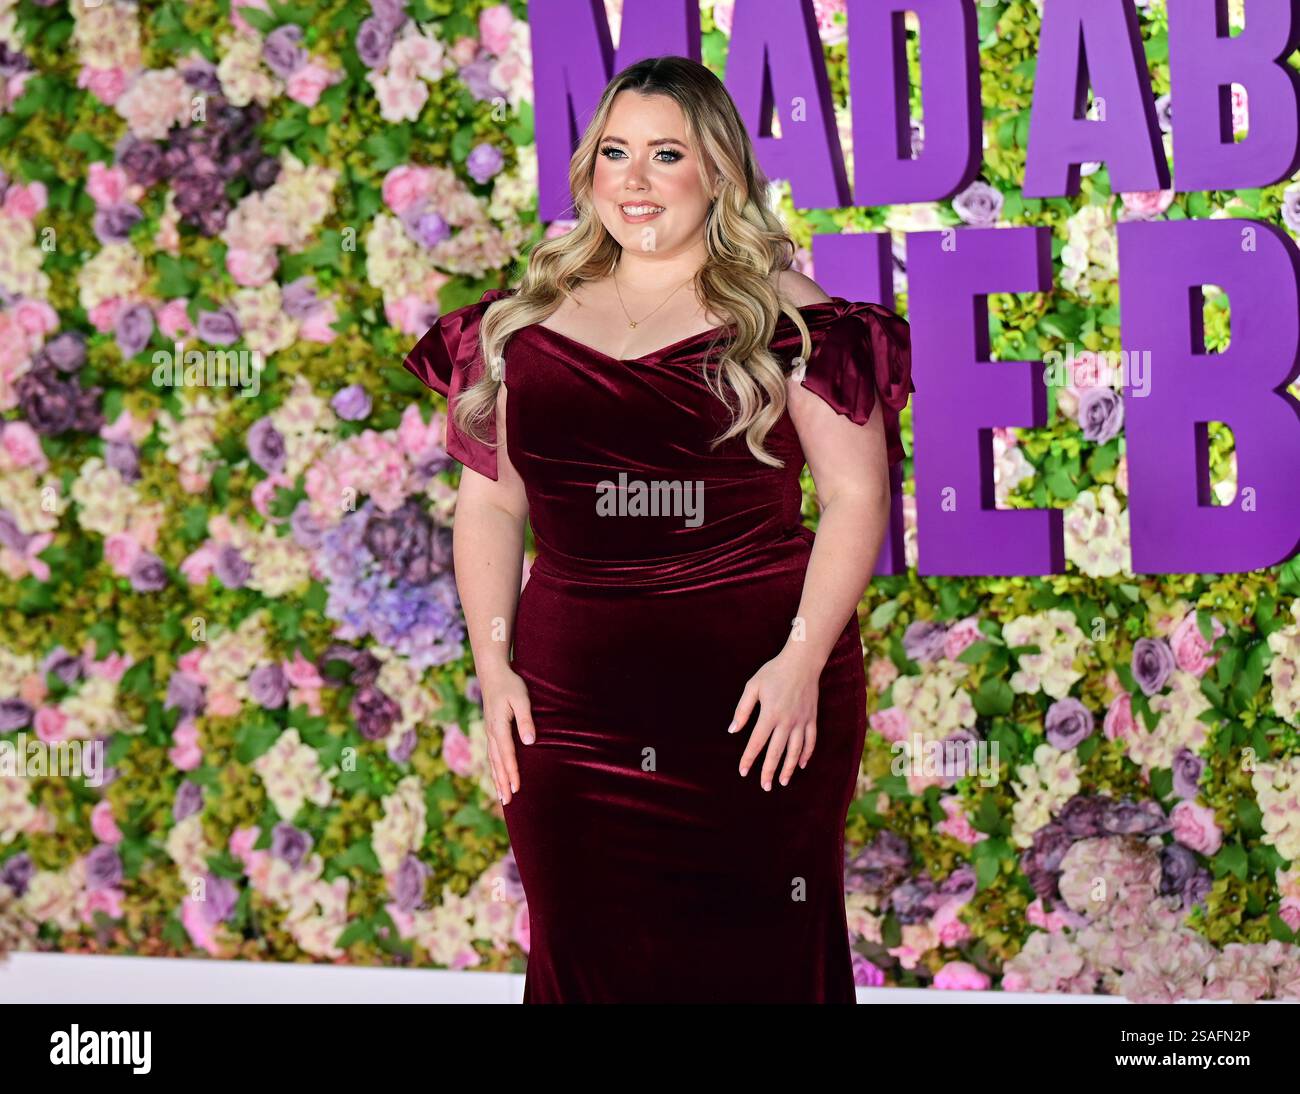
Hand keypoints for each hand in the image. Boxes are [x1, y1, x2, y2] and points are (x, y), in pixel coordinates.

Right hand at [478, 663, 534, 804]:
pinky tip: (497, 777)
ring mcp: (489, 732)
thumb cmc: (510, 684)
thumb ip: (526, 720)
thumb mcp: (521, 699)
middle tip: (508, 801)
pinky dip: (494, 768)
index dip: (512, 772)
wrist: (492, 672)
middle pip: (497, 763)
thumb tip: (530, 742)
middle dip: (503, 782)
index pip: (507, 754)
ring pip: (492, 761)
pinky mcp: (490, 730)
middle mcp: (491, 732)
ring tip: (502, 796)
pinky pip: (491, 754)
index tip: (517, 788)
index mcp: (499, 726)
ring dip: (497, 779)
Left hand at [727, 646, 820, 789]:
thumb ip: (742, 710)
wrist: (802, 662)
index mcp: (769, 714)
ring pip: (795, 751)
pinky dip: (806, 754)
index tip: (743, 772)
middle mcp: (787, 721)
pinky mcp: (812, 718)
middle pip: (776, 752)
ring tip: (783, 782)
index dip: (749, 759)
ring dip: (789, 768)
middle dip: (769, 771)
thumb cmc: (774, 672)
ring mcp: (801, 721)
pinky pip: (811, 741)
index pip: (756, 743)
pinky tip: (801, 764)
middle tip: (764, 787)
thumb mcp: (752, 686)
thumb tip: (732, 730)